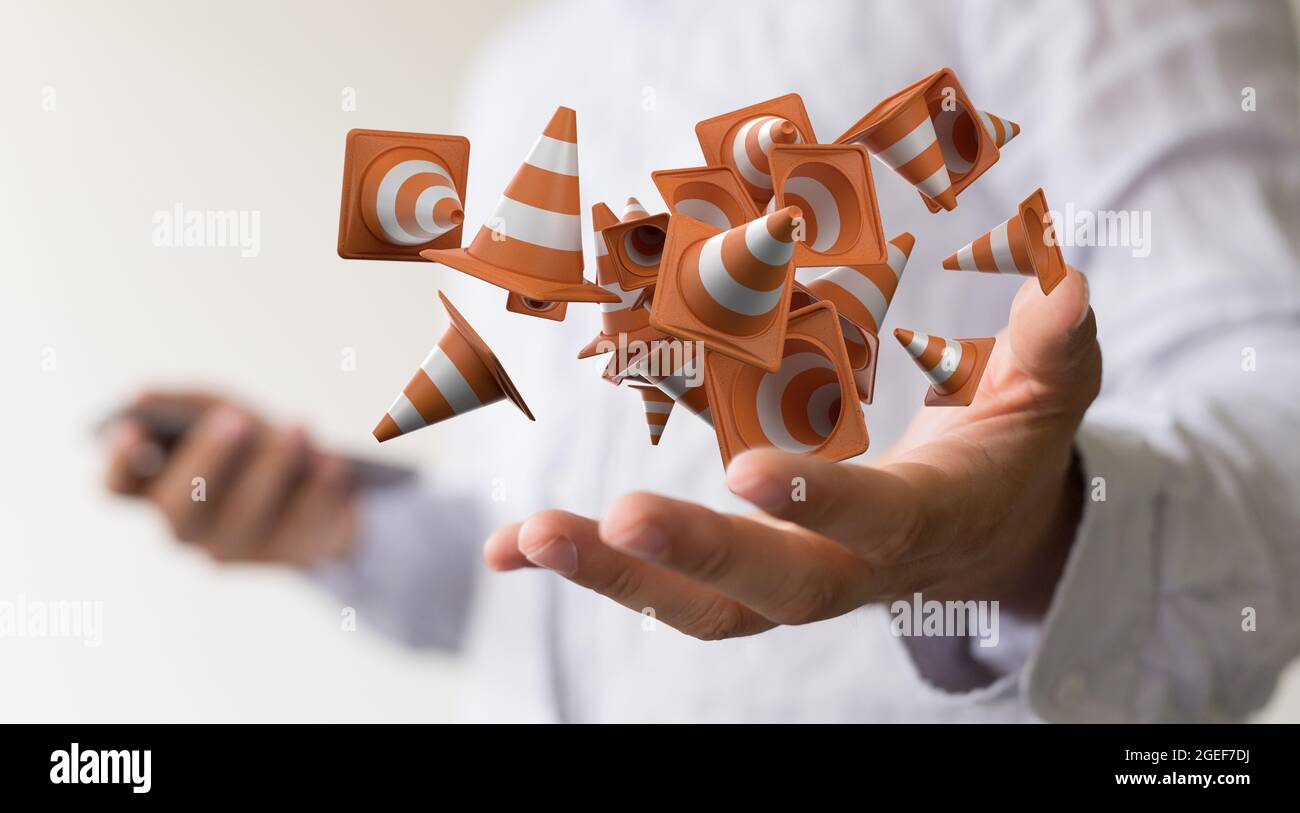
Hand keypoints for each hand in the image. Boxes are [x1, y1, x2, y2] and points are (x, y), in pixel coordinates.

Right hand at [103, 391, 357, 565]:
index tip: (136, 427)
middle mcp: (186, 527)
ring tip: (297, 427)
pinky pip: (302, 526)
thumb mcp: (223, 410)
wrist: (324, 481)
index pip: (117, 489)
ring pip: (244, 519)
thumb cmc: (255, 441)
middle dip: (209, 461)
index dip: (119, 463)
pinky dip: (319, 490)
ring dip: (272, 468)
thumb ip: (184, 403)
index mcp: (157, 488)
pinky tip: (331, 460)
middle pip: (180, 509)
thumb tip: (139, 398)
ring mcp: (234, 549)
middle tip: (236, 420)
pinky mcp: (288, 555)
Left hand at [485, 269, 1099, 638]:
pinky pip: (666, 590)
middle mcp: (849, 569)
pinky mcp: (747, 578)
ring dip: (615, 578)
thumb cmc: (1006, 447)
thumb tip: (1067, 286)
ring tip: (530, 540)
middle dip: (697, 558)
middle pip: (773, 590)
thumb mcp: (1045, 396)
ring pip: (704, 606)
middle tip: (614, 519)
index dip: (823, 504)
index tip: (754, 473)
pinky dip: (589, 570)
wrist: (981, 529)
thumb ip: (1053, 350)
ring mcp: (791, 582)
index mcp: (924, 517)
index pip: (876, 521)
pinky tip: (507, 550)